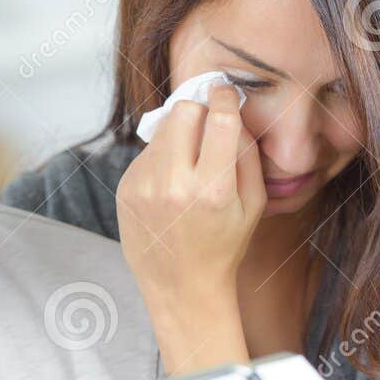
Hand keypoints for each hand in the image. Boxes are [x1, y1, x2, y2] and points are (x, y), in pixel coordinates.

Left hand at [116, 84, 264, 372]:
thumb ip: (248, 154)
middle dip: (198, 110)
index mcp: (213, 190)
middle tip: (207, 124)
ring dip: (179, 134)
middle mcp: (174, 185)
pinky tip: (171, 186)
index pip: (218, 118)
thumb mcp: (253, 204)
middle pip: (182, 111)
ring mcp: (144, 186)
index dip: (223, 97)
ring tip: (190, 162)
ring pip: (161, 129)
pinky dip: (162, 158)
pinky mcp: (125, 189)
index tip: (224, 92)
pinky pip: (146, 153)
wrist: (182, 287)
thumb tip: (233, 112)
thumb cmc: (225, 245)